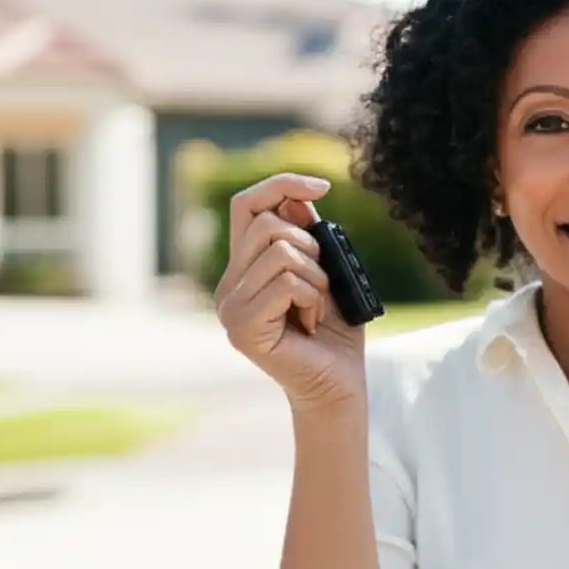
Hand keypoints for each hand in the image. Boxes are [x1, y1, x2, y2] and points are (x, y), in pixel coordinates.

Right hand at [213, 172, 366, 415]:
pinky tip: (310, 324)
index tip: (323, 187)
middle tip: (321, 285)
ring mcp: (230, 307)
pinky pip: (287, 283)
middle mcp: (229, 284)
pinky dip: (313, 299)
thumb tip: (298, 198)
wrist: (339, 383)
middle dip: (311, 248)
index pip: (246, 205)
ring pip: (281, 253)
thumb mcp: (328, 271)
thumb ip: (309, 237)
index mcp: (245, 267)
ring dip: (316, 279)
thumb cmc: (336, 331)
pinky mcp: (241, 327)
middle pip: (269, 225)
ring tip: (316, 309)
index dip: (282, 185)